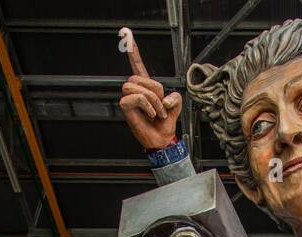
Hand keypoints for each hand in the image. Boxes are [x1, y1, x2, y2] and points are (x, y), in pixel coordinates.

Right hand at [117, 28, 182, 149]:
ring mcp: (128, 98)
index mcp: (146, 85)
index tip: (125, 33)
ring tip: (156, 112)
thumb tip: (165, 100)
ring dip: (152, 99)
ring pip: (137, 86)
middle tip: (161, 107)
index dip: (132, 50)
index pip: (137, 64)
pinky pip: (136, 97)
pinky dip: (147, 105)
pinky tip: (150, 115)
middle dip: (155, 91)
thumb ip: (176, 96)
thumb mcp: (176, 105)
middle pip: (139, 76)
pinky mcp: (125, 107)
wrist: (162, 139)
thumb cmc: (166, 123)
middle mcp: (134, 89)